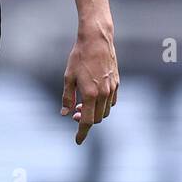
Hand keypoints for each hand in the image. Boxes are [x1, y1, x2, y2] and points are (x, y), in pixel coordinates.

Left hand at [61, 26, 118, 144]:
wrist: (97, 40)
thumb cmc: (80, 57)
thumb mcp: (68, 77)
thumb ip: (67, 97)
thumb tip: (65, 113)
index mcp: (90, 94)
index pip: (86, 121)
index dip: (81, 133)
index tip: (77, 141)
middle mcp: (104, 94)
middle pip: (96, 119)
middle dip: (85, 120)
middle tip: (74, 113)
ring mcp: (112, 88)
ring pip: (105, 111)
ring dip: (94, 113)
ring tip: (82, 104)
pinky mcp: (116, 82)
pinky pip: (112, 101)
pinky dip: (103, 105)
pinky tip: (94, 97)